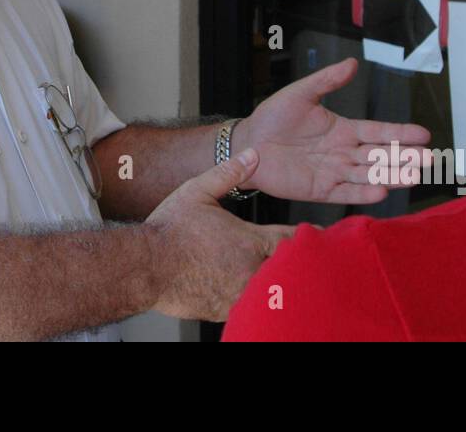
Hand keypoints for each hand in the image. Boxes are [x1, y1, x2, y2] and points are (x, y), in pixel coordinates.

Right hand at [145, 148, 296, 321]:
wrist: (146, 266)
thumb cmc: (170, 230)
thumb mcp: (197, 191)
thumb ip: (229, 173)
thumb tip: (252, 154)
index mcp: (249, 240)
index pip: (291, 239)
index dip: (308, 237)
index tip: (318, 236)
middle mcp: (250, 269)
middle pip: (289, 270)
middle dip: (297, 264)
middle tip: (308, 261)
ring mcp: (239, 292)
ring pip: (271, 292)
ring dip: (277, 284)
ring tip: (284, 280)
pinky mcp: (224, 310)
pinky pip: (249, 308)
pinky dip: (254, 301)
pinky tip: (252, 296)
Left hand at [237, 58, 431, 203]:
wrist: (248, 143)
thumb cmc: (273, 117)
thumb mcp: (301, 93)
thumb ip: (327, 81)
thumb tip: (353, 63)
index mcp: (343, 129)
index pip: (378, 132)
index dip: (401, 133)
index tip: (424, 134)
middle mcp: (344, 152)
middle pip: (380, 156)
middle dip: (405, 158)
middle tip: (430, 160)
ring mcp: (334, 172)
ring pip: (369, 174)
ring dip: (391, 175)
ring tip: (414, 176)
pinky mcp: (319, 189)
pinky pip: (345, 191)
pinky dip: (363, 192)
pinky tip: (382, 191)